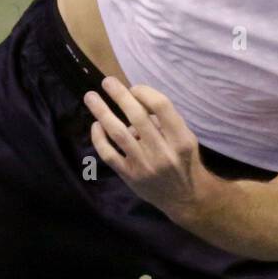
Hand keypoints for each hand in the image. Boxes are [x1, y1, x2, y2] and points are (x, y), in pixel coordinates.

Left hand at [85, 77, 204, 220]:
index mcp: (181, 139)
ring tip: (91, 97)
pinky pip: (109, 154)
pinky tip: (95, 125)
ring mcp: (144, 165)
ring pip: (118, 133)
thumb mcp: (186, 138)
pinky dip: (99, 138)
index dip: (145, 92)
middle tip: (107, 81)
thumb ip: (166, 122)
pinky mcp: (129, 177)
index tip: (134, 88)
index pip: (162, 106)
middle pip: (137, 116)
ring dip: (102, 112)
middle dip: (120, 95)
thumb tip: (137, 102)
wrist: (184, 197)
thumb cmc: (185, 161)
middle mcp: (163, 152)